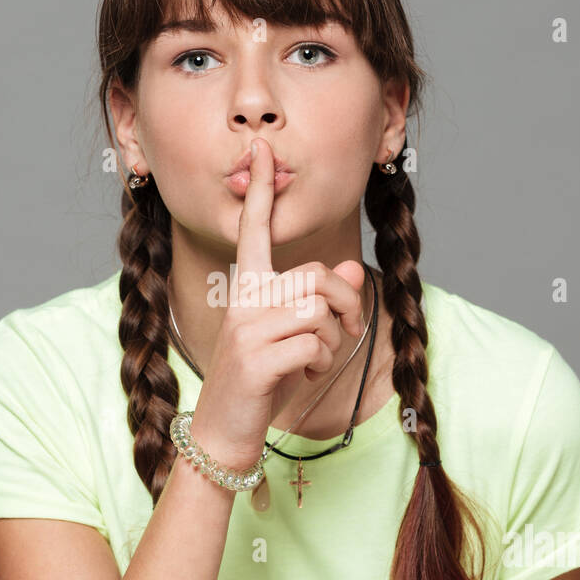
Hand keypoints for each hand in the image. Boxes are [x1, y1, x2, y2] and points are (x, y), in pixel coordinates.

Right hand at [188, 137, 365, 470]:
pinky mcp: (256, 358)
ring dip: (332, 344)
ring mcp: (246, 328)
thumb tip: (354, 271)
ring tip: (312, 363)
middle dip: (347, 306)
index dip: (263, 190)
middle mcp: (243, 300)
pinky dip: (321, 366)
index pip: (255, 230)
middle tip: (344, 334)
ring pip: (320, 312)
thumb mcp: (292, 336)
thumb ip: (321, 302)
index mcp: (247, 289)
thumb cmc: (260, 381)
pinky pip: (315, 345)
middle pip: (319, 277)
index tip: (263, 148)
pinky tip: (301, 378)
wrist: (224, 431)